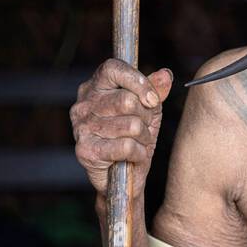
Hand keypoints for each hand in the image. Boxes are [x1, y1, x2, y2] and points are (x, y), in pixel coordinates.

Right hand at [71, 60, 173, 200]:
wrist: (124, 178)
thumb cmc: (134, 138)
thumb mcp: (149, 111)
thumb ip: (155, 91)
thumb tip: (165, 75)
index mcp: (95, 88)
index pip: (113, 68)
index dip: (138, 81)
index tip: (152, 100)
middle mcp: (83, 105)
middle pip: (127, 100)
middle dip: (146, 117)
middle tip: (145, 128)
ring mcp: (81, 128)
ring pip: (131, 125)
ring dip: (144, 137)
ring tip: (139, 143)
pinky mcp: (85, 150)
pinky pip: (126, 146)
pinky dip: (139, 153)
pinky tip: (133, 156)